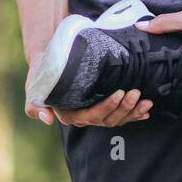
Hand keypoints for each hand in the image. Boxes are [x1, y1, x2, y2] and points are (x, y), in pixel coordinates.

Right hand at [24, 61, 150, 126]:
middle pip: (108, 119)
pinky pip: (122, 115)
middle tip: (136, 92)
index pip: (91, 116)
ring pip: (118, 119)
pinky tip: (147, 111)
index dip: (107, 107)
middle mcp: (84, 118)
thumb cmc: (42, 73)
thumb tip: (47, 119)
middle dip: (124, 108)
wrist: (51, 62)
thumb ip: (35, 105)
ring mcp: (96, 114)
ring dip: (133, 111)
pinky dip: (135, 114)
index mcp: (70, 115)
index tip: (119, 92)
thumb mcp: (33, 87)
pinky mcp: (105, 107)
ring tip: (147, 102)